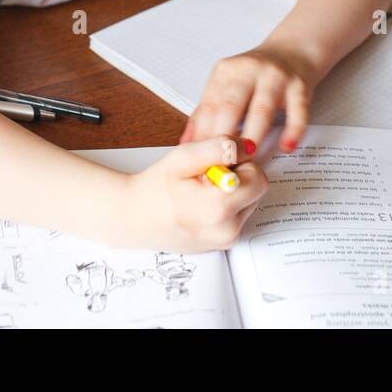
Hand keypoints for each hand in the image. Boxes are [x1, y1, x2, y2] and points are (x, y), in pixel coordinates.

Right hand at [122, 136, 266, 251]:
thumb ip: (219, 148)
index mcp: (219, 208)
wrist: (132, 218)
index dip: (239, 165)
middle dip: (236, 179)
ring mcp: (225, 241)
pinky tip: (200, 205)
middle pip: (256, 191)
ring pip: (248, 203)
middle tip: (204, 179)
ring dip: (231, 193)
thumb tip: (247, 147)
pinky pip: (236, 217)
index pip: (258, 177)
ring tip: (200, 193)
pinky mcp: (222, 245)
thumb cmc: (154, 188)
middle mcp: (227, 230)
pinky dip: (224, 207)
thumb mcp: (183, 157)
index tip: (215, 165)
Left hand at [179, 44, 315, 152]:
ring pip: (261, 110)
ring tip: (248, 160)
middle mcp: (249, 70)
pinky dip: (292, 130)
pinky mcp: (300, 85)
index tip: (202, 162)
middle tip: (224, 166)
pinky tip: (286, 147)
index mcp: (226, 72)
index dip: (203, 137)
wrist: (292, 52)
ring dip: (253, 136)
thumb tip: (186, 145)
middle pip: (231, 107)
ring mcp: (275, 76)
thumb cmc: (254, 77)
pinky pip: (297, 110)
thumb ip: (205, 113)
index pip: (209, 107)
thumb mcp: (226, 86)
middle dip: (225, 139)